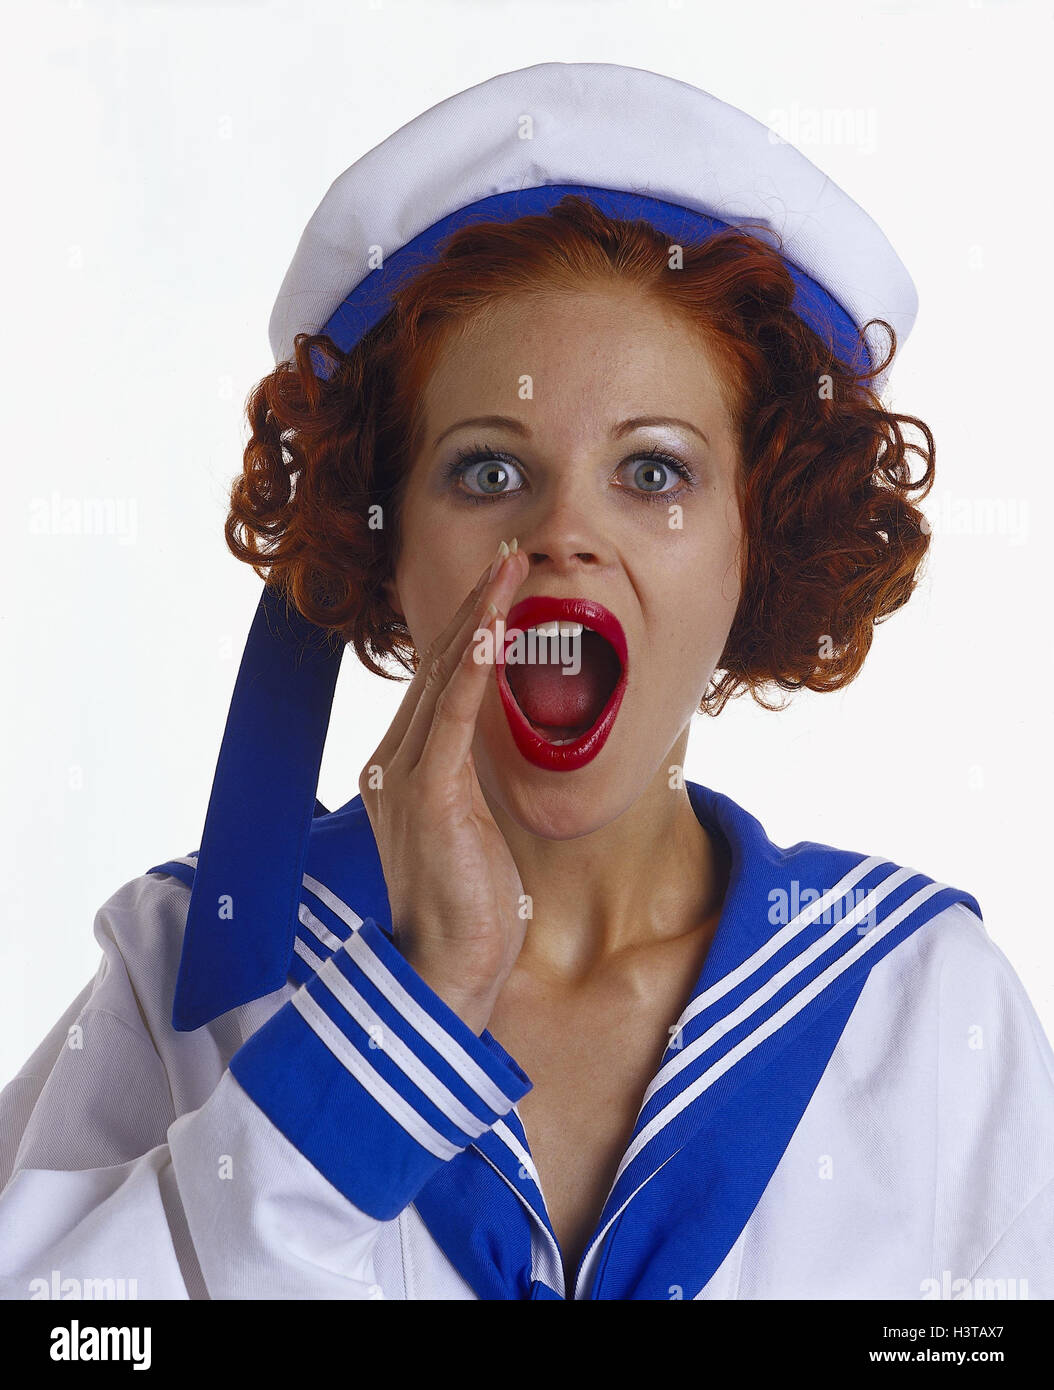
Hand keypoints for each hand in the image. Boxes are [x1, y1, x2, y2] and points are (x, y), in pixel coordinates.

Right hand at [358, 540, 529, 1033]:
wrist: (447, 971)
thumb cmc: (467, 905)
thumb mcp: (468, 826)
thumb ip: (467, 778)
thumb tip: (490, 744)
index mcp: (399, 770)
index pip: (435, 684)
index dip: (465, 631)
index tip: (495, 591)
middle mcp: (393, 764)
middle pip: (435, 667)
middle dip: (473, 608)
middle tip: (507, 559)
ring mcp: (406, 777)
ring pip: (443, 678)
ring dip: (478, 619)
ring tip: (509, 572)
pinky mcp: (429, 796)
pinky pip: (454, 716)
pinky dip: (473, 668)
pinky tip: (491, 629)